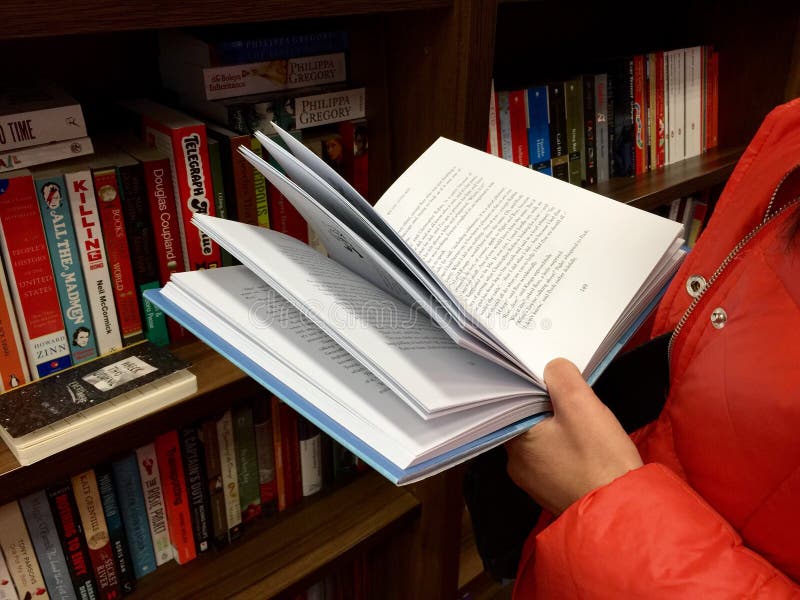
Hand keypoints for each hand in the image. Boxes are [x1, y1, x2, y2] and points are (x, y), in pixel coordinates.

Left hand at [505, 358, 642, 514]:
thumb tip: (552, 367)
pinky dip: (566, 447)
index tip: (547, 375)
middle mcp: (516, 463)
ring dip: (558, 427)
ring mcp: (534, 480)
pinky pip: (554, 459)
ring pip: (541, 440)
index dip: (530, 385)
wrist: (623, 512)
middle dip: (547, 405)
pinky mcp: (554, 490)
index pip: (512, 402)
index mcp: (515, 440)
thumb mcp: (581, 405)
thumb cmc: (599, 461)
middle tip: (570, 395)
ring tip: (581, 419)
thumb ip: (562, 378)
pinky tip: (585, 444)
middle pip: (527, 420)